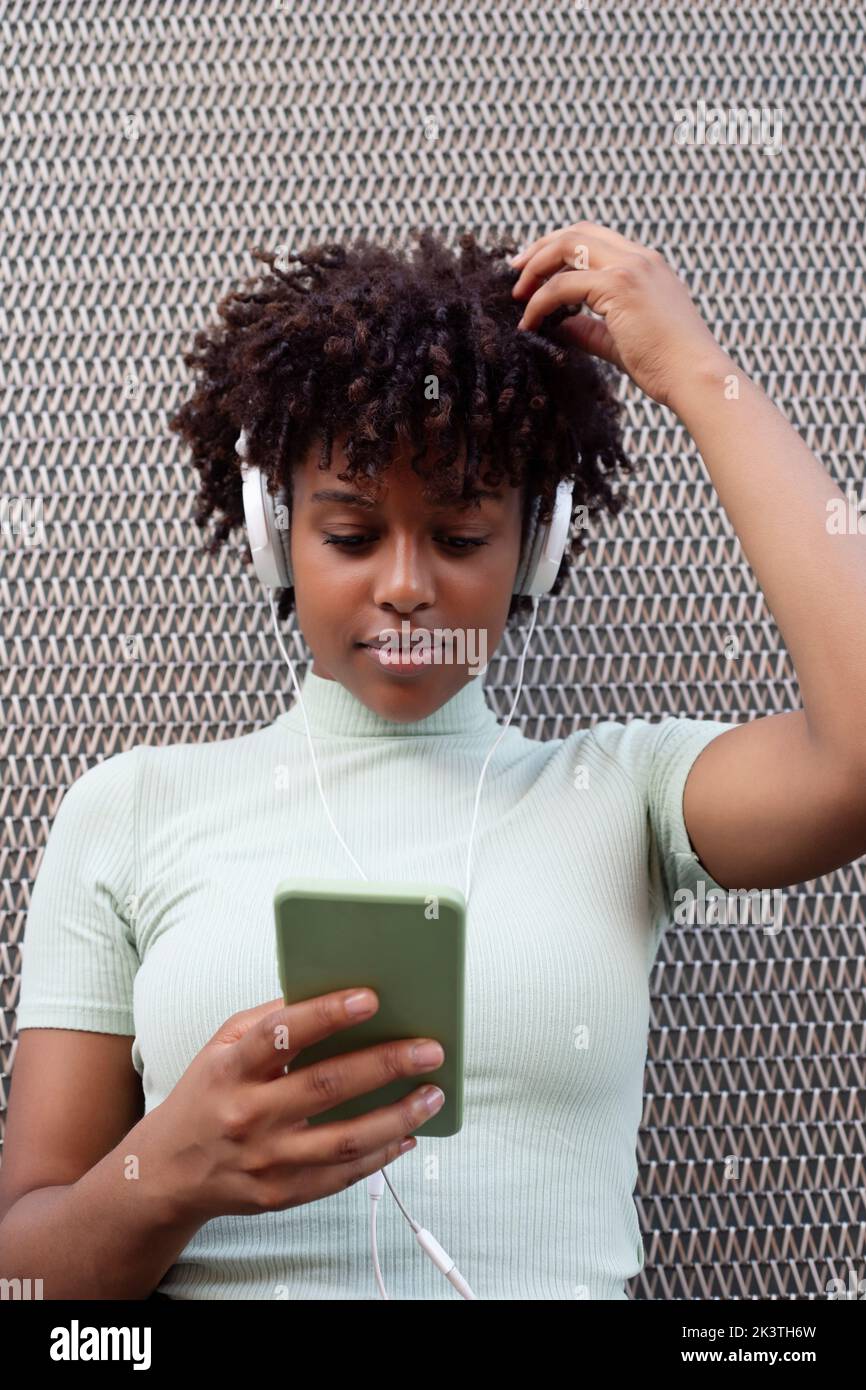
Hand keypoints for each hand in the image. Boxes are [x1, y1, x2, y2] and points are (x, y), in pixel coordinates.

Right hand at [138, 989, 445, 1222]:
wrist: (168, 1172)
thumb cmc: (208, 1093)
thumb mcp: (223, 1047)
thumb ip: (270, 1021)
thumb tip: (333, 996)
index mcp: (231, 1069)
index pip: (281, 1036)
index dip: (326, 1014)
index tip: (370, 998)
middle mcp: (247, 1115)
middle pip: (326, 1087)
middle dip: (386, 1065)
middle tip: (430, 1049)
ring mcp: (266, 1160)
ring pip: (345, 1139)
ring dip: (398, 1115)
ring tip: (434, 1094)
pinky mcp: (282, 1194)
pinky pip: (342, 1175)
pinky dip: (382, 1154)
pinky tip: (409, 1132)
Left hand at [510, 221, 727, 409]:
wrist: (695, 376)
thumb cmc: (666, 365)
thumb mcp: (621, 339)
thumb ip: (590, 328)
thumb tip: (559, 325)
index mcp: (645, 264)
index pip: (593, 238)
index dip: (558, 248)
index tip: (534, 270)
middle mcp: (639, 258)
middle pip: (576, 232)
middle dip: (539, 249)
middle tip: (515, 273)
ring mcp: (630, 268)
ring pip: (566, 247)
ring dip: (535, 269)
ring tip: (518, 296)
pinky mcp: (619, 286)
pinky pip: (563, 285)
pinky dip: (540, 301)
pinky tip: (530, 322)